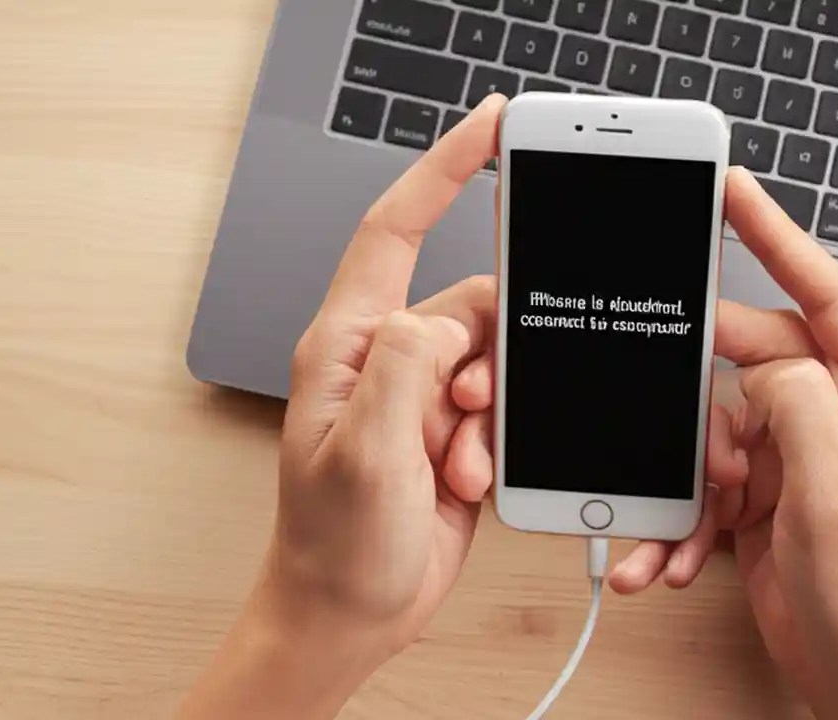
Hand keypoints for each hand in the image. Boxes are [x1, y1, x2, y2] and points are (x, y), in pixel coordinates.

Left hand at [176, 96, 505, 719]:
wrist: (351, 615)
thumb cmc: (334, 546)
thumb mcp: (364, 454)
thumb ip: (405, 369)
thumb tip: (447, 319)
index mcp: (348, 346)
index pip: (393, 231)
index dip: (443, 171)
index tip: (490, 129)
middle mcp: (385, 360)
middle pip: (470, 303)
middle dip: (491, 354)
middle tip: (474, 411)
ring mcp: (421, 397)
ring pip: (495, 359)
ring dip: (494, 414)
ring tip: (463, 465)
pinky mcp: (451, 432)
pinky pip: (503, 406)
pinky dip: (498, 443)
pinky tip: (468, 483)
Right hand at [716, 169, 837, 718]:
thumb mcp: (837, 500)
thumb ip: (800, 410)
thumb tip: (767, 358)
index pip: (829, 296)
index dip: (778, 238)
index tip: (734, 193)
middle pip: (756, 359)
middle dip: (703, 393)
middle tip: (660, 402)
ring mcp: (802, 457)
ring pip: (720, 426)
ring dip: (690, 480)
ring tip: (685, 525)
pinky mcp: (767, 495)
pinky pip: (709, 482)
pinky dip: (685, 519)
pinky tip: (672, 558)